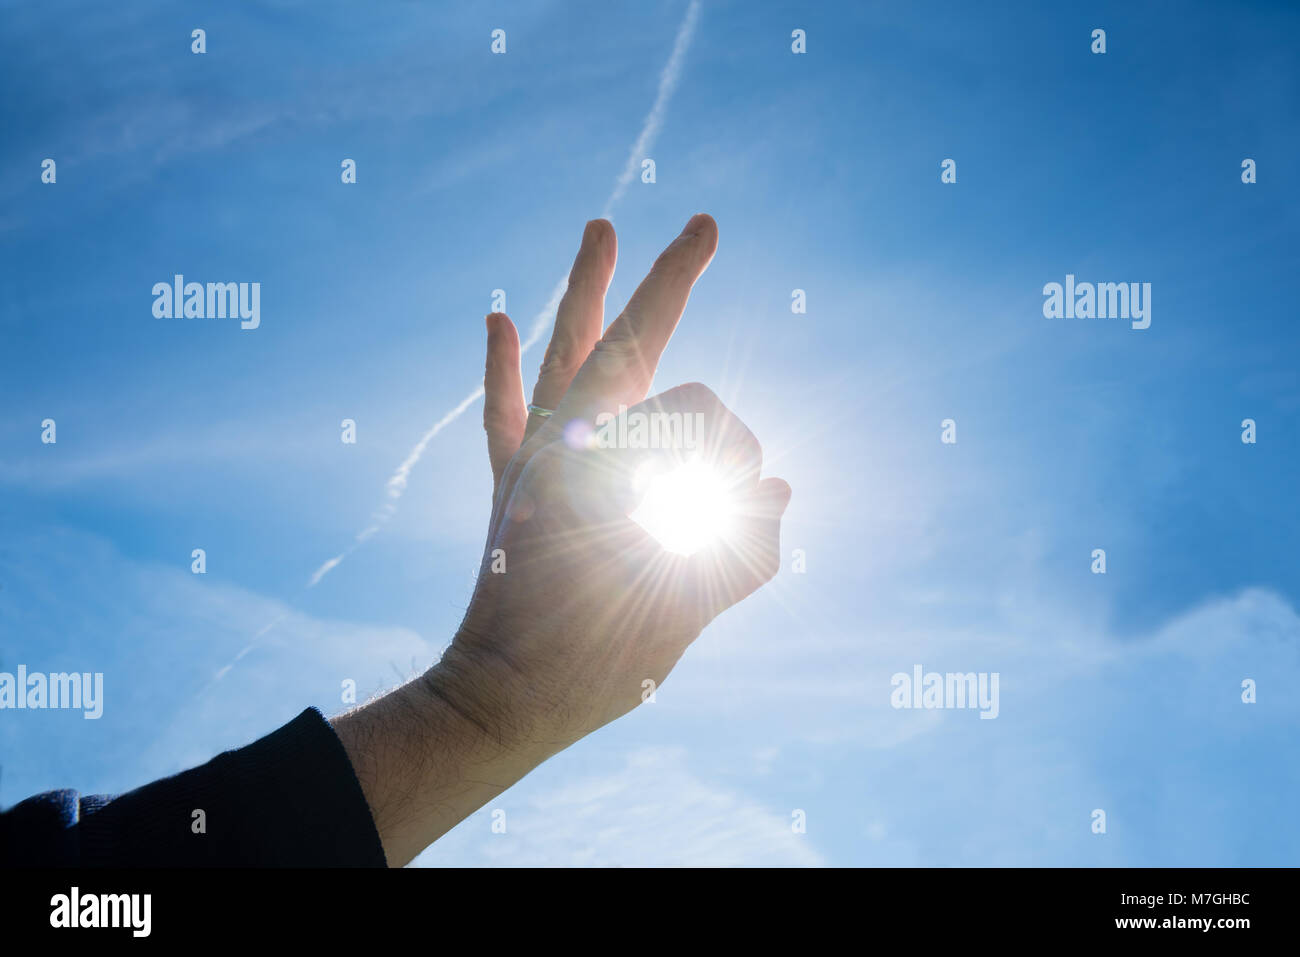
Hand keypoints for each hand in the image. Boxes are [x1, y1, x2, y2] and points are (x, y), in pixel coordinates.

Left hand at [439, 213, 790, 747]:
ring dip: (584, 287)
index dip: (734, 444)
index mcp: (615, 460)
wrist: (507, 694)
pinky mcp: (510, 481)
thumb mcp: (692, 605)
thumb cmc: (601, 659)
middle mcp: (569, 438)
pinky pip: (502, 412)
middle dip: (670, 277)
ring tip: (599, 228)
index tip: (746, 494)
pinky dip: (503, 370)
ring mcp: (534, 453)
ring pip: (561, 349)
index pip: (699, 405)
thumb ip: (748, 545)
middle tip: (703, 226)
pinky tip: (499, 321)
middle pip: (625, 334)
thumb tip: (776, 490)